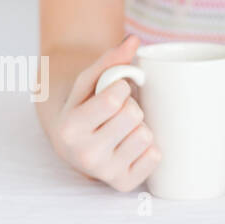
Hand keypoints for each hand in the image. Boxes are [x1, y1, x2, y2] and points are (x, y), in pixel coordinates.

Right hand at [48, 35, 160, 191]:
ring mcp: (103, 172)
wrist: (76, 141)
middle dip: (130, 107)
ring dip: (140, 127)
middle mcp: (83, 155)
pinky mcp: (123, 183)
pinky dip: (149, 148)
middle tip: (117, 114)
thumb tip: (134, 40)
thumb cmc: (86, 105)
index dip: (120, 89)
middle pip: (133, 116)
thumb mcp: (90, 80)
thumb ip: (111, 58)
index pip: (114, 98)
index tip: (112, 93)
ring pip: (146, 136)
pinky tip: (132, 146)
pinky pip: (155, 157)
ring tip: (124, 129)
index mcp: (69, 129)